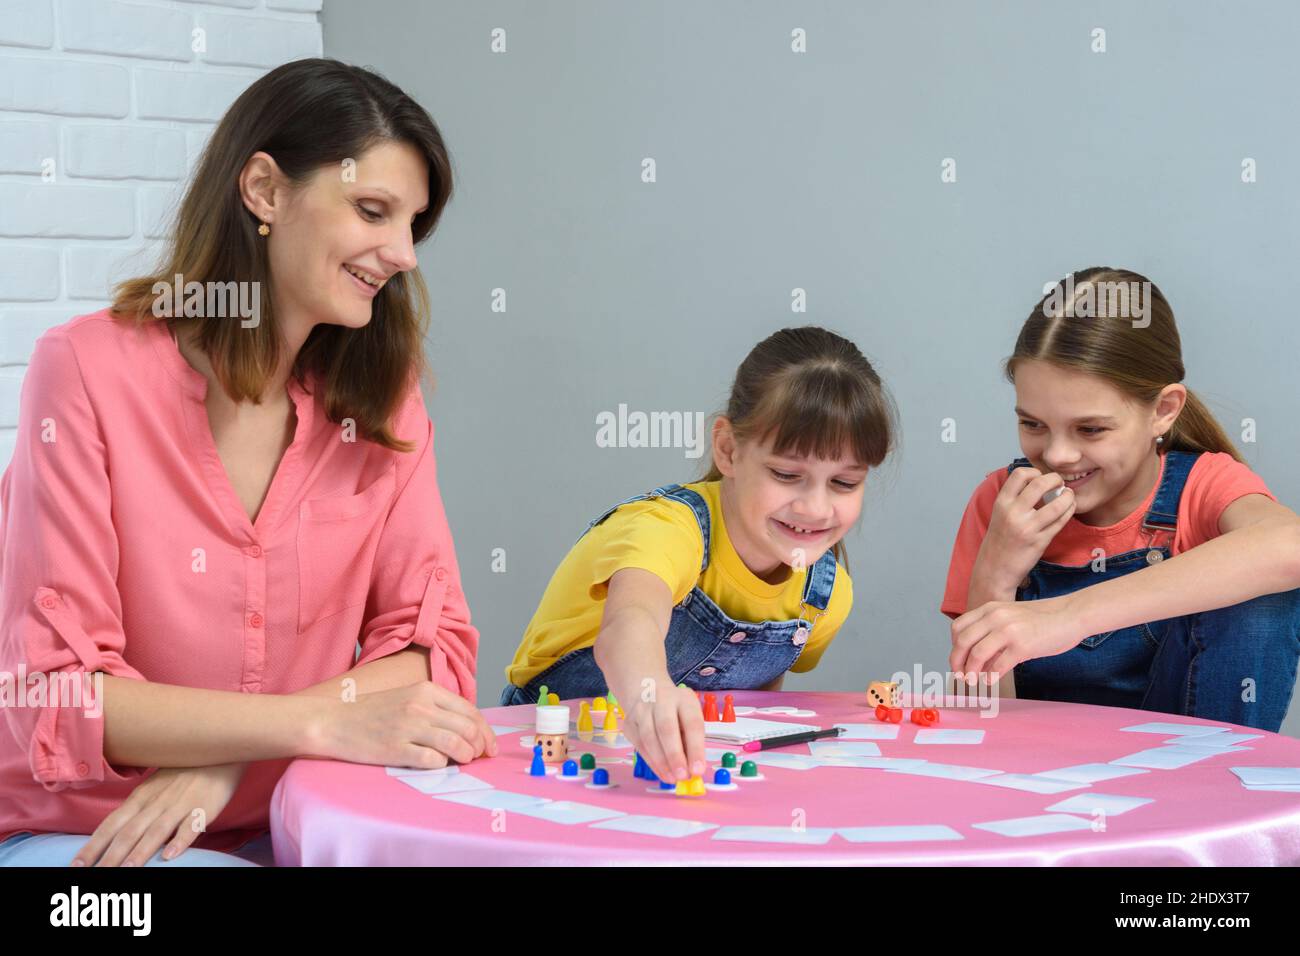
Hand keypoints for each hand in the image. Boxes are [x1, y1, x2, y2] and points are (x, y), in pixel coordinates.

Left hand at [73, 762, 246, 866]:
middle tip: (92, 876)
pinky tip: (170, 857)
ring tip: (125, 871)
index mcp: (141, 797)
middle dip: (108, 856)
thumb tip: (118, 834)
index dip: (92, 845)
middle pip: (128, 832)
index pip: (111, 824)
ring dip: (139, 852)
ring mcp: (180, 805)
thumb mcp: (155, 786)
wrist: (219, 749)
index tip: (76, 865)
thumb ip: (138, 808)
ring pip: (156, 831)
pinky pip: (191, 826)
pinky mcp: (203, 807)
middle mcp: (156, 802)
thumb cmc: (185, 771)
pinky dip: (180, 841)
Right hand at [314, 681, 497, 769]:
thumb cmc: (371, 712)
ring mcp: (408, 727)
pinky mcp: (395, 749)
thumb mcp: (407, 698)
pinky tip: (440, 765)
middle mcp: (420, 706)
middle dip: (480, 745)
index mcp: (426, 690)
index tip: (489, 745)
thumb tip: (466, 728)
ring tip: (465, 762)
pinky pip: (431, 759)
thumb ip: (435, 708)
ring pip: (455, 743)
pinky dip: (442, 764)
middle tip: (480, 757)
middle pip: (467, 727)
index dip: (485, 730)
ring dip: (466, 756)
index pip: (469, 710)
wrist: (333, 722)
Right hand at [618, 677, 706, 783]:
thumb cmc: (675, 711)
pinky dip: (652, 763)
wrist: (646, 691)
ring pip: (649, 738)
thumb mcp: (689, 717)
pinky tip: (662, 773)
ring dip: (661, 762)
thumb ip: (691, 741)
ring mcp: (641, 711)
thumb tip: (693, 770)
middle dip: (675, 756)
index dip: (696, 748)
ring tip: (672, 778)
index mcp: (683, 699)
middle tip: (682, 776)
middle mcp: (661, 700)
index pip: (692, 722)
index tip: (698, 770)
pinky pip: (639, 746)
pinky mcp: (629, 723)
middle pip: (666, 728)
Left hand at [949, 594, 1083, 684]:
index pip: (958, 628)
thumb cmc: (1042, 619)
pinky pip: (998, 665)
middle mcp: (995, 617)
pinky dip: (991, 676)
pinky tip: (991, 681)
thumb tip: (977, 660)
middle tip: (961, 675)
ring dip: (971, 672)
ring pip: (976, 654)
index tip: (958, 661)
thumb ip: (992, 631)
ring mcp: (1008, 631)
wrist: (1071, 615)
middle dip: (957, 662)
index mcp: (990, 609)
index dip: (954, 647)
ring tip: (973, 681)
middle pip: (963, 642)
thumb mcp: (1011, 617)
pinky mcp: (1022, 646)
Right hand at [972, 466, 1075, 592]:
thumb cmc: (999, 541)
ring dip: (1068, 496)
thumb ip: (1015, 498)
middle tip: (1060, 483)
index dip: (1034, 471)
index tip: (1040, 477)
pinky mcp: (1040, 541)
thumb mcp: (999, 514)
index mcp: (1001, 503)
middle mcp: (1013, 513)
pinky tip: (1069, 509)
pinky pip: (1061, 521)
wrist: (994, 569)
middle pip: (1040, 484)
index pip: (1020, 474)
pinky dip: (1068, 511)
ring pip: (1057, 503)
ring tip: (1068, 496)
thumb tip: (1038, 480)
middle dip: (1055, 479)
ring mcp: (1028, 528)